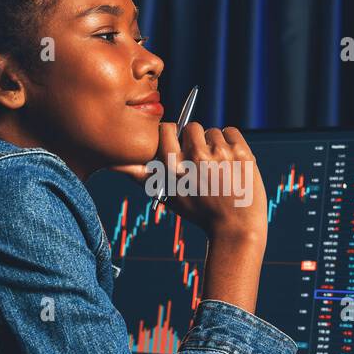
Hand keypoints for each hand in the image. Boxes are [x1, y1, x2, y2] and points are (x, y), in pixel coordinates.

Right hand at [111, 122, 268, 243]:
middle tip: (201, 163)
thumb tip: (112, 163)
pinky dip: (230, 142)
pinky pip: (230, 131)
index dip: (173, 136)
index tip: (179, 147)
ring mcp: (222, 154)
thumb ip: (140, 175)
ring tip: (217, 168)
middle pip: (190, 127)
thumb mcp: (165, 195)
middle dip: (194, 141)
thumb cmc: (198, 211)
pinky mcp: (242, 153)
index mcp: (174, 167)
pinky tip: (230, 162)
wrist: (235, 227)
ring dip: (213, 145)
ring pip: (212, 131)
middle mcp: (196, 158)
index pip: (167, 128)